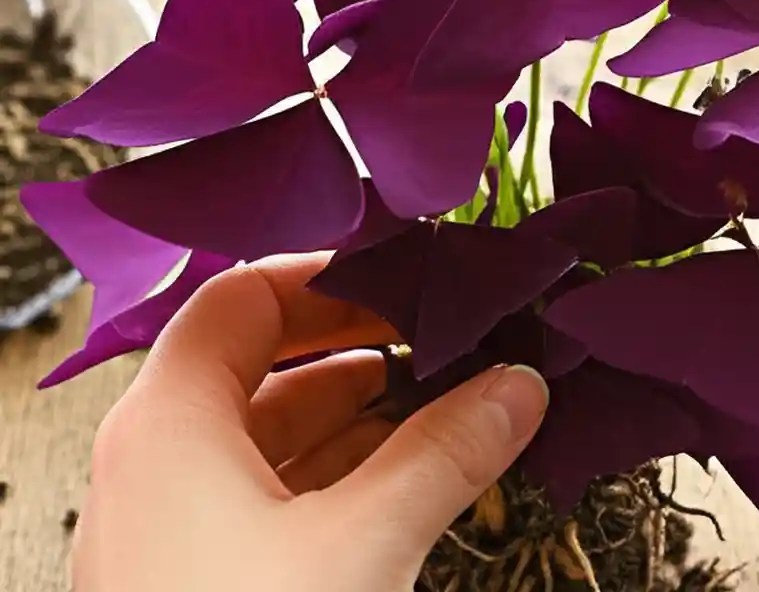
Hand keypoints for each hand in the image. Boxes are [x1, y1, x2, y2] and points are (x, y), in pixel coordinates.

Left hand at [72, 255, 548, 591]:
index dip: (329, 277)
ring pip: (277, 435)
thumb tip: (518, 387)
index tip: (410, 279)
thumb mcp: (363, 545)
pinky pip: (279, 496)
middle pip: (263, 362)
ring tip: (452, 404)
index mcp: (168, 426)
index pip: (241, 300)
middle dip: (365, 347)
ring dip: (367, 416)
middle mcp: (160, 464)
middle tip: (448, 340)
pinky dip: (349, 475)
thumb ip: (447, 453)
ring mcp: (179, 526)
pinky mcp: (208, 578)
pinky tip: (417, 478)